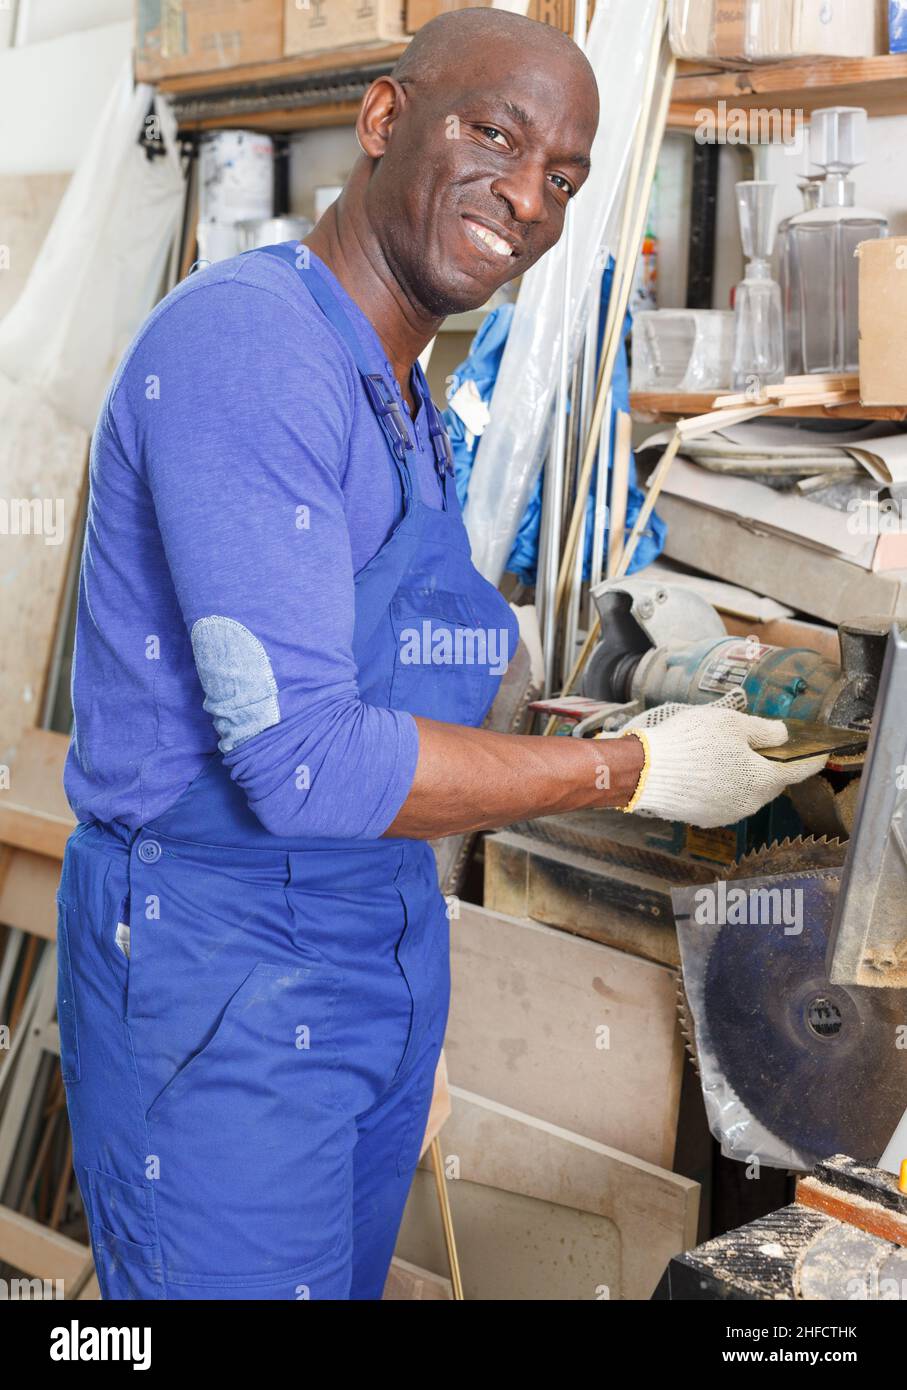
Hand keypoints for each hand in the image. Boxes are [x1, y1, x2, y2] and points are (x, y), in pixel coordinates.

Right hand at [623, 704, 827, 828]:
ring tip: (729, 756)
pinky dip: (726, 787)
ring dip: (746, 777)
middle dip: (772, 766)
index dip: (812, 760)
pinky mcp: (707, 818)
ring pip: (748, 793)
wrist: (648, 772)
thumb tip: (782, 736)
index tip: (822, 754)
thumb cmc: (693, 742)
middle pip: (772, 783)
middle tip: (762, 746)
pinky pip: (726, 800)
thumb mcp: (732, 723)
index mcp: (764, 780)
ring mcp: (728, 814)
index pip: (799, 770)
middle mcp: (751, 803)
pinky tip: (709, 772)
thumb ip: (764, 730)